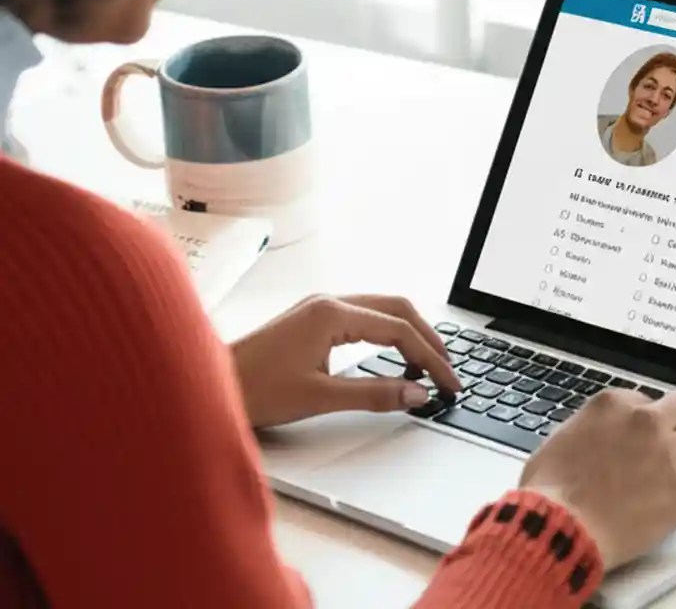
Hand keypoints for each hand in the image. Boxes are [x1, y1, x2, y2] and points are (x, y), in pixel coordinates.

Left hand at [231, 294, 461, 427]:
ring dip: (410, 335)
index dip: (431, 359)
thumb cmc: (253, 389)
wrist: (202, 384)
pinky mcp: (313, 319)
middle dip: (428, 340)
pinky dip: (388, 335)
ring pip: (383, 310)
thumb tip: (417, 394)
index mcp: (333, 313)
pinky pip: (365, 317)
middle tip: (447, 372)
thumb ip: (375, 394)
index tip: (448, 384)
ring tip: (426, 367)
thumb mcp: (320, 396)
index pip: (400, 330)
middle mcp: (329, 302)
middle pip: (398, 309)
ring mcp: (320, 308)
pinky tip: (393, 358)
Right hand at [519, 387, 675, 569]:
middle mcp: (647, 421)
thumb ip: (587, 429)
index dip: (647, 419)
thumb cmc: (550, 491)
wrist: (562, 525)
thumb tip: (594, 437)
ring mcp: (671, 453)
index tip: (647, 434)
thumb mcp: (559, 441)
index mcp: (614, 405)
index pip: (645, 400)